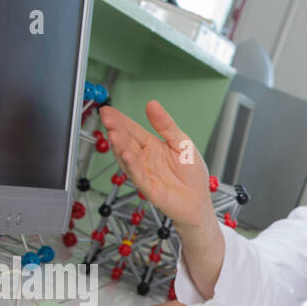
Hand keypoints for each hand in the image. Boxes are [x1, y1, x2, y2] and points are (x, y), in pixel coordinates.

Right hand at [100, 101, 213, 230]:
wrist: (199, 201)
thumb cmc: (192, 174)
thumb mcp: (182, 142)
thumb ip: (166, 125)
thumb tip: (152, 104)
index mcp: (152, 146)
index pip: (132, 130)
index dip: (120, 120)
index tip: (108, 110)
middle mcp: (144, 159)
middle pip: (126, 142)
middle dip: (116, 129)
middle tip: (107, 118)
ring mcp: (144, 173)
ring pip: (128, 158)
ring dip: (120, 146)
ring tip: (113, 133)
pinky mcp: (149, 188)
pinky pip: (138, 175)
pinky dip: (132, 165)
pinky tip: (126, 154)